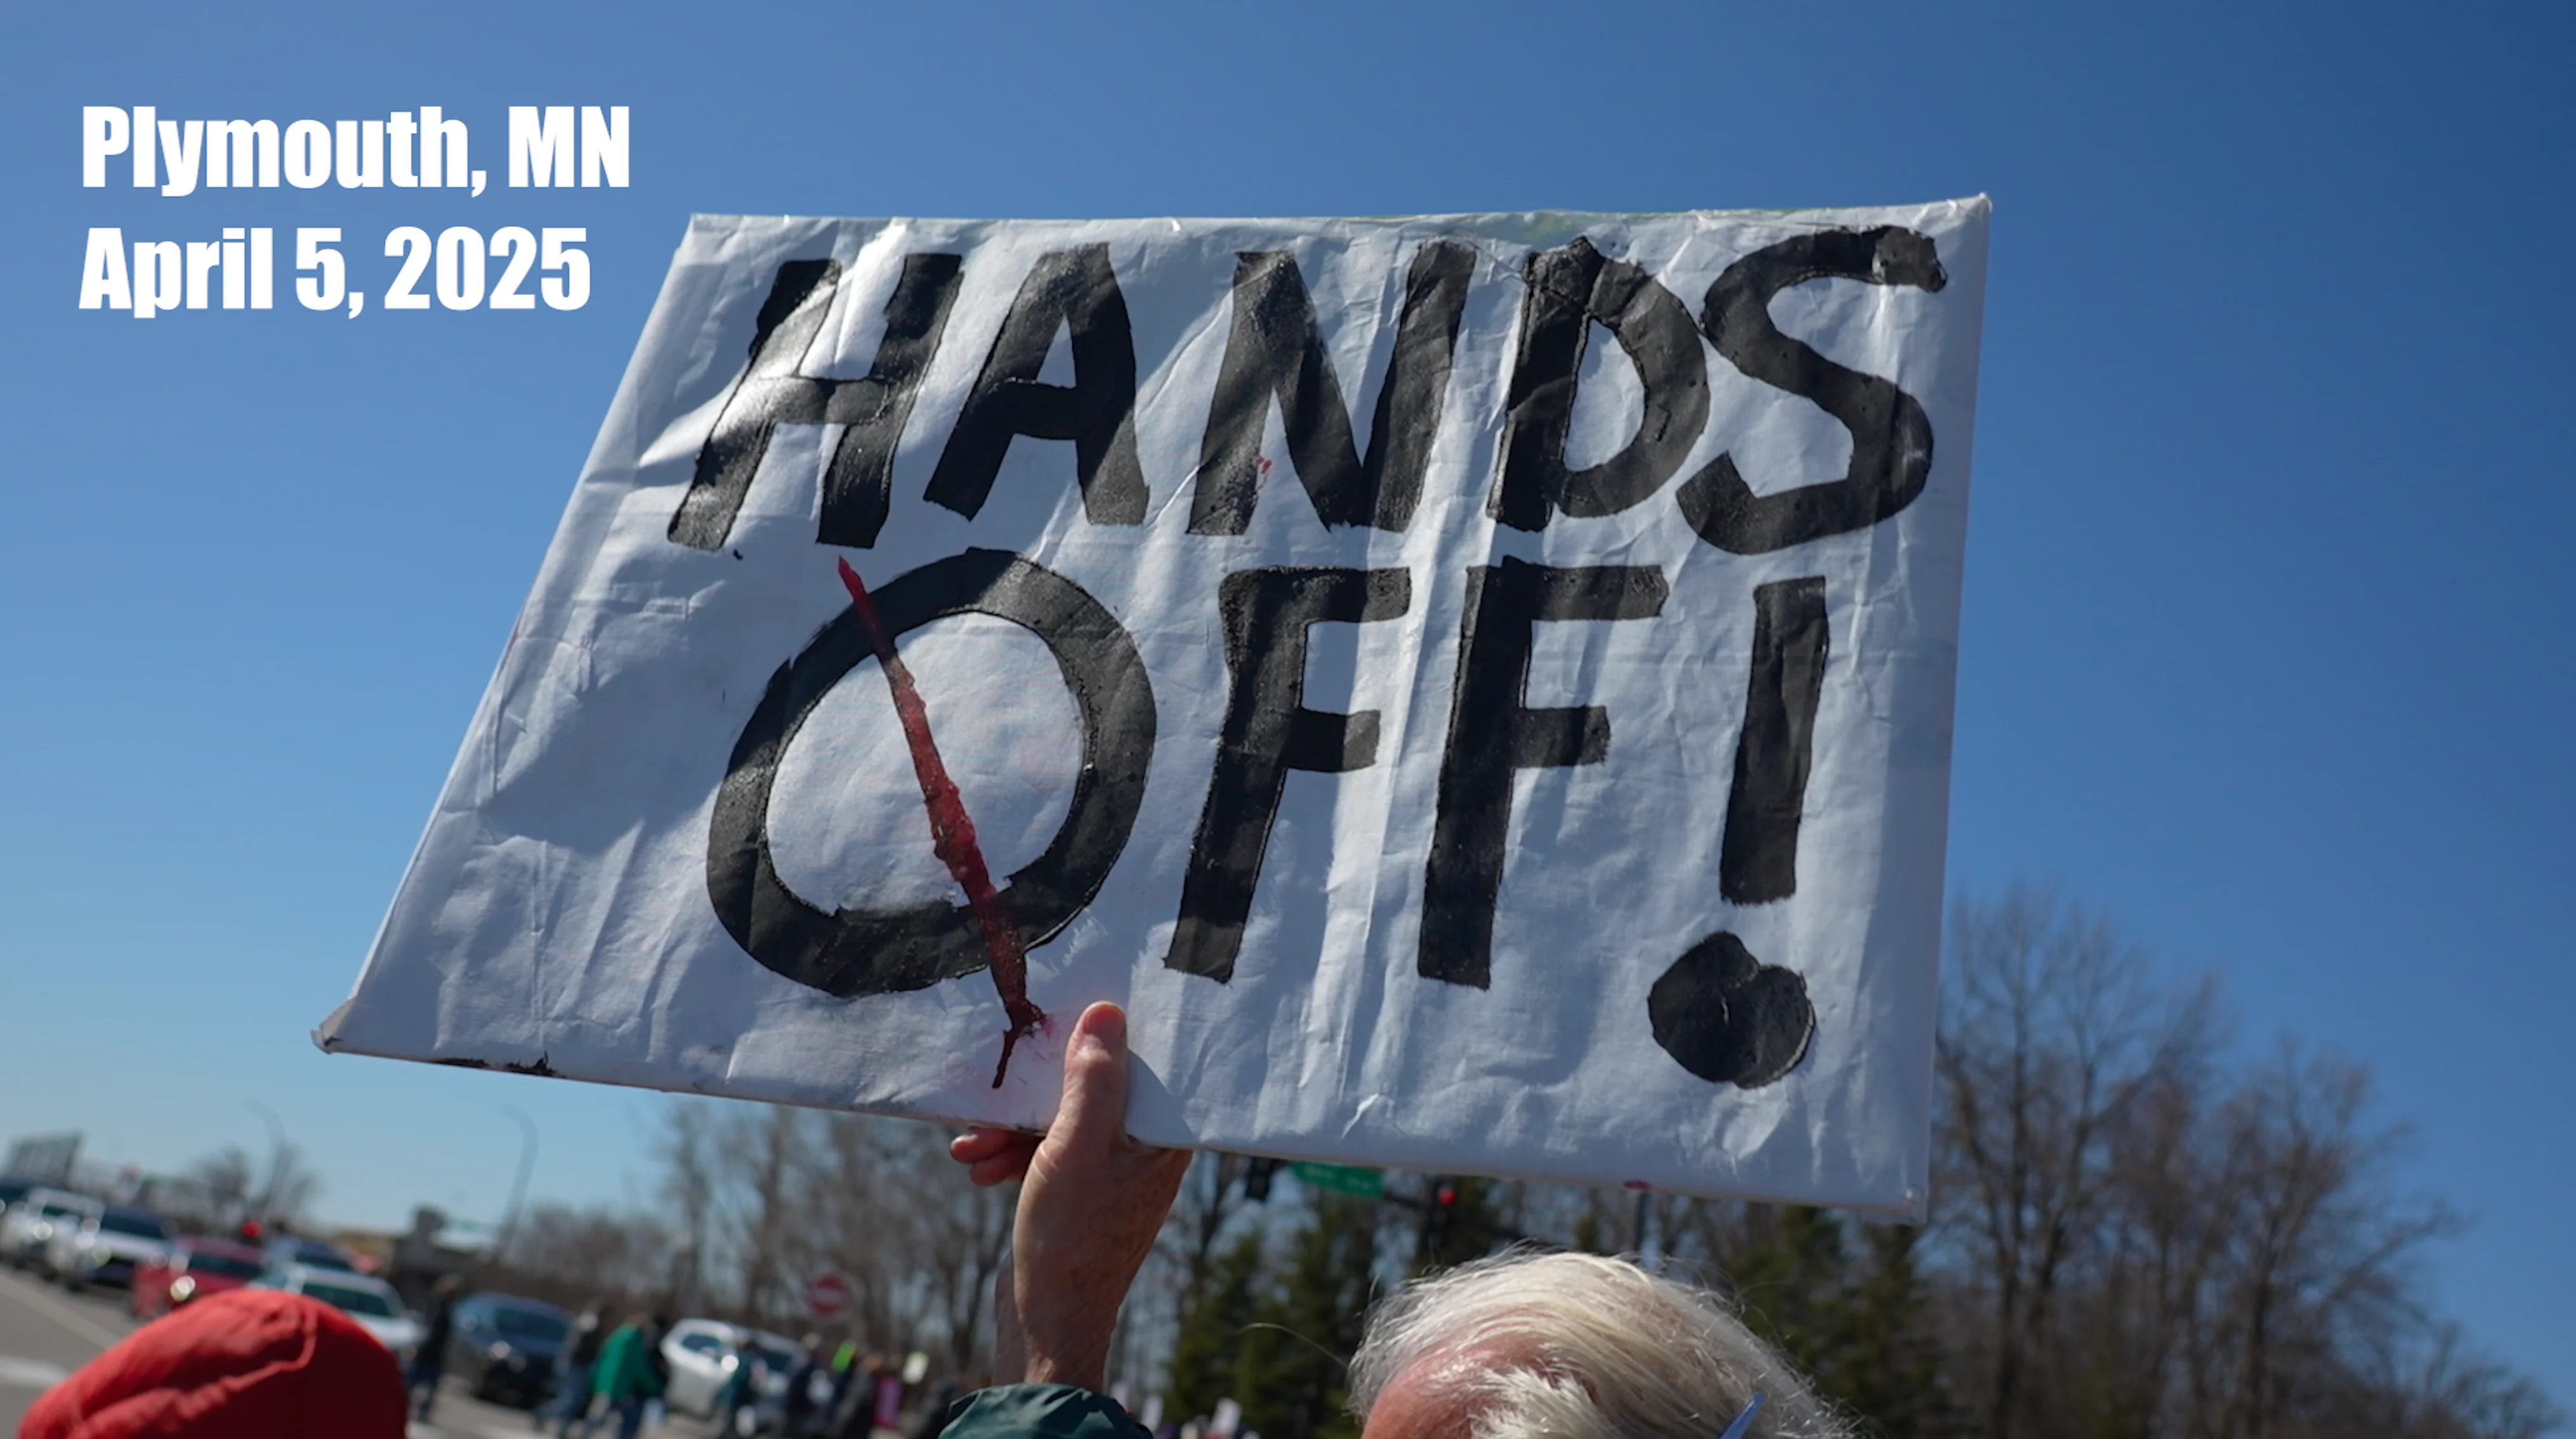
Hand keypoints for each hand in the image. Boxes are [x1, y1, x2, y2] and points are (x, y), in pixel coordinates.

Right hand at [950, 1002, 1191, 1390]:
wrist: (1043, 1326)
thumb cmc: (1071, 1241)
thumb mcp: (1076, 1147)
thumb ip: (1092, 1080)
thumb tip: (1106, 1013)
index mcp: (1162, 1138)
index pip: (1141, 1064)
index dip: (1102, 1036)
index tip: (1065, 1009)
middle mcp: (1141, 1150)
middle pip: (1090, 1089)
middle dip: (1035, 1092)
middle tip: (996, 1085)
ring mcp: (1106, 1172)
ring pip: (1057, 1121)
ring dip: (1009, 1128)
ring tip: (971, 1145)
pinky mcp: (1074, 1191)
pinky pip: (1041, 1152)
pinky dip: (1008, 1155)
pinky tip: (975, 1167)